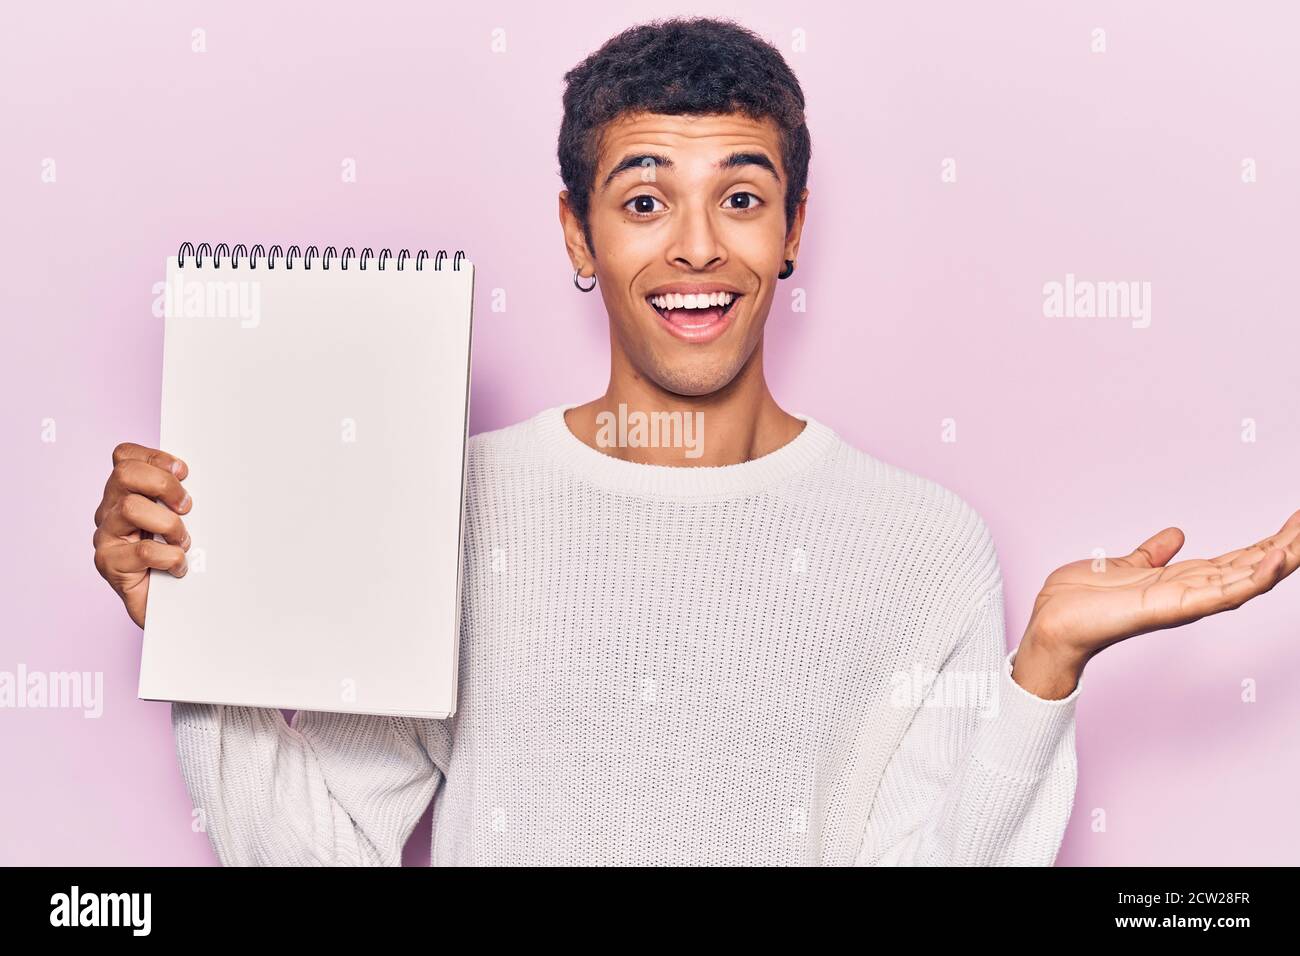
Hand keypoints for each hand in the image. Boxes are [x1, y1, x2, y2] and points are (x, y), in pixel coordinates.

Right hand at [92, 442, 192, 627]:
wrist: (170, 606)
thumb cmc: (177, 557)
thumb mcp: (180, 519)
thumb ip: (178, 496)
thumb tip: (196, 478)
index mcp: (124, 493)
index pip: (124, 457)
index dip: (154, 457)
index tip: (183, 472)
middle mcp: (109, 511)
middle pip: (124, 474)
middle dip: (163, 485)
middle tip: (186, 506)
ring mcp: (105, 537)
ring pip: (131, 508)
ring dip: (169, 524)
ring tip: (182, 541)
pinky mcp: (109, 564)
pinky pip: (144, 551)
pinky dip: (170, 557)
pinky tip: (179, 567)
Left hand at [1024, 510, 1299, 675]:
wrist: (1050, 623)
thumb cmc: (1081, 601)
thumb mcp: (1124, 565)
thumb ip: (1153, 553)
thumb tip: (1176, 534)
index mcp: (1182, 581)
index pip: (1238, 560)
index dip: (1269, 543)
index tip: (1297, 522)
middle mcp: (1191, 594)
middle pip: (1251, 569)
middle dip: (1286, 548)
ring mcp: (1185, 603)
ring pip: (1247, 581)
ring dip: (1281, 560)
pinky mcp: (1171, 609)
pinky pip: (1220, 595)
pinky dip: (1252, 579)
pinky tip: (1276, 561)